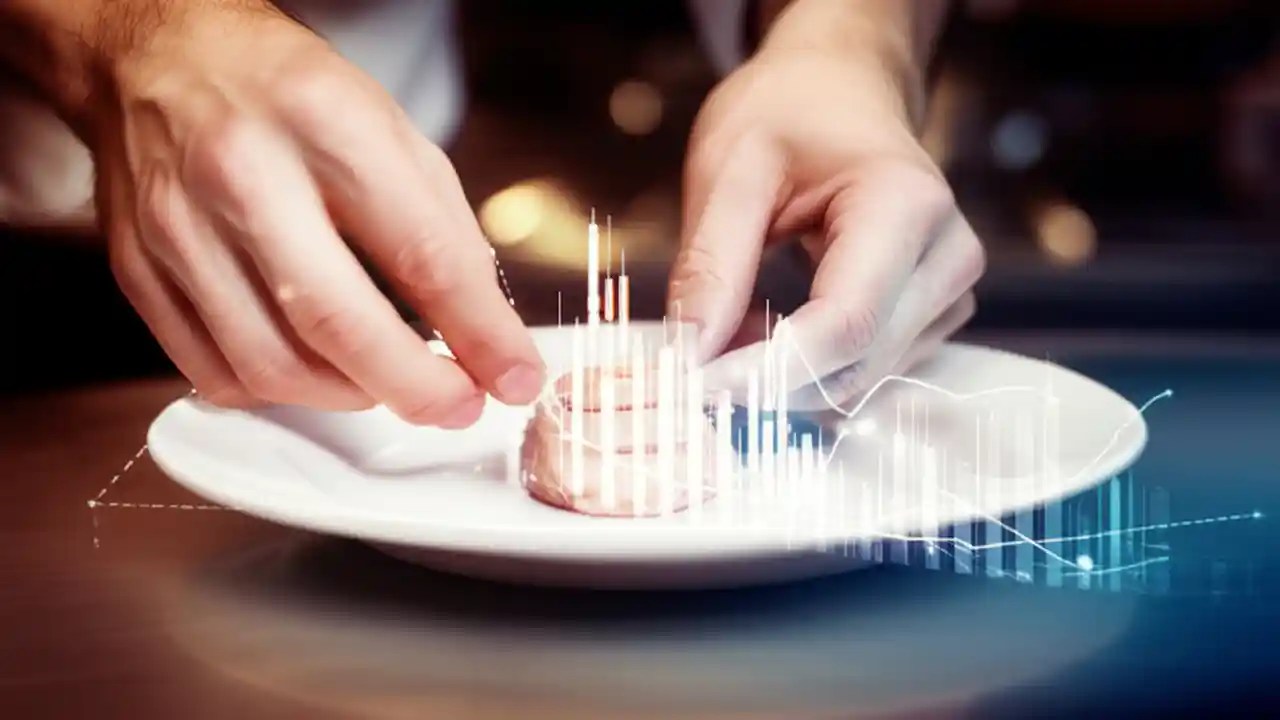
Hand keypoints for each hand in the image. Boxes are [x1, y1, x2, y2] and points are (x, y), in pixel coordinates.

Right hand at [86, 4, 543, 425]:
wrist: (156, 61)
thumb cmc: (285, 94)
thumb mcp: (389, 129)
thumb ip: (442, 227)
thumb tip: (483, 330)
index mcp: (323, 120)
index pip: (420, 250)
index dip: (480, 331)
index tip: (514, 375)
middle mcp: (241, 174)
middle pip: (335, 322)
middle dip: (415, 387)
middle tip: (458, 405)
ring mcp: (178, 228)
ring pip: (274, 365)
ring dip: (352, 395)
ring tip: (389, 380)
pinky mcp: (138, 273)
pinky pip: (218, 374)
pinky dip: (283, 393)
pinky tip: (316, 370)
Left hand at [668, 47, 983, 408]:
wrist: (840, 89)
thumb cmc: (786, 115)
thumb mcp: (728, 169)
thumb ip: (711, 263)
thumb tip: (690, 355)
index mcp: (906, 205)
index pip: (843, 324)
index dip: (767, 369)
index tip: (695, 382)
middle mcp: (947, 256)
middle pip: (854, 364)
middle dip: (767, 379)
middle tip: (692, 358)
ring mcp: (949, 292)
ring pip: (858, 380)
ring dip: (783, 376)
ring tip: (729, 320)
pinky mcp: (933, 316)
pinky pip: (864, 371)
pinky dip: (804, 368)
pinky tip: (766, 326)